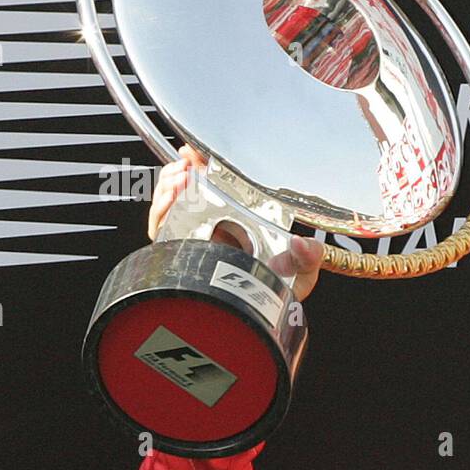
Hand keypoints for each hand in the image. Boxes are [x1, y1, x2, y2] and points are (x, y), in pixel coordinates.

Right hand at [148, 144, 323, 300]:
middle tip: (187, 162)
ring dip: (170, 185)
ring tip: (179, 178)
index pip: (220, 185)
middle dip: (182, 170)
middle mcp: (214, 226)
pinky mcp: (177, 254)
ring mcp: (194, 238)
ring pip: (172, 204)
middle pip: (190, 189)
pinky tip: (169, 198)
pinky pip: (161, 229)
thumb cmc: (279, 293)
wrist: (259, 318)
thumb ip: (310, 255)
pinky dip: (159, 210)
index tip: (200, 152)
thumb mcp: (301, 270)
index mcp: (242, 221)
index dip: (207, 165)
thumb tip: (303, 243)